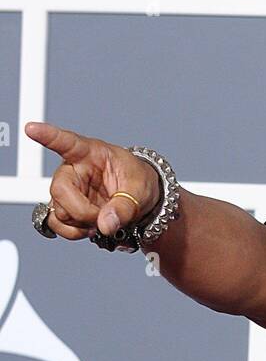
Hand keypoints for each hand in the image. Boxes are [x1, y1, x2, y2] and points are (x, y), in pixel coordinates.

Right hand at [24, 120, 160, 240]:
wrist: (140, 199)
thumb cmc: (137, 182)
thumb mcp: (139, 190)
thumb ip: (124, 207)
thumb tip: (105, 225)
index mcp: (90, 153)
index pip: (67, 142)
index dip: (48, 136)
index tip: (31, 128)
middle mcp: (73, 170)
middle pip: (60, 190)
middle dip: (82, 211)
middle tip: (104, 217)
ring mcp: (67, 190)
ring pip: (58, 211)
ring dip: (80, 224)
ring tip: (101, 221)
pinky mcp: (66, 208)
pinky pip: (56, 223)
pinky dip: (73, 232)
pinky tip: (89, 229)